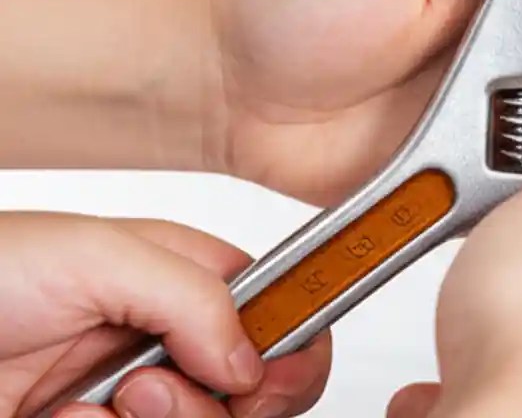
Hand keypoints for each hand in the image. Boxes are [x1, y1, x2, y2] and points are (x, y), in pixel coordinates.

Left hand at [0, 213, 330, 417]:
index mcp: (187, 280)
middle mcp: (169, 343)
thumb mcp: (94, 253)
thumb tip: (252, 359)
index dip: (293, 345)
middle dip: (223, 401)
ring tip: (106, 402)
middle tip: (162, 385)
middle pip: (258, 393)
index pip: (280, 313)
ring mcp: (132, 401)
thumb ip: (192, 293)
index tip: (271, 370)